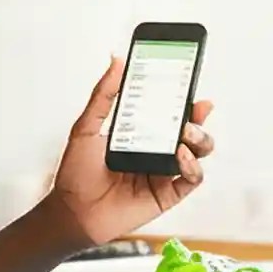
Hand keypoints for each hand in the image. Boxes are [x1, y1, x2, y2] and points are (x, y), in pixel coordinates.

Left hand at [47, 56, 214, 244]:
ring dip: (200, 138)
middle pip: (189, 129)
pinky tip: (180, 155)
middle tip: (198, 105)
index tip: (189, 80)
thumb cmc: (76, 172)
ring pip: (198, 152)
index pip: (168, 111)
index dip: (182, 97)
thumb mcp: (86, 126)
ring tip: (186, 131)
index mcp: (140, 134)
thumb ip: (103, 94)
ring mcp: (164, 173)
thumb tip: (116, 60)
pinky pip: (191, 179)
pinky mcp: (167, 195)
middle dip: (199, 116)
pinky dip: (192, 166)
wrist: (72, 211)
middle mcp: (156, 152)